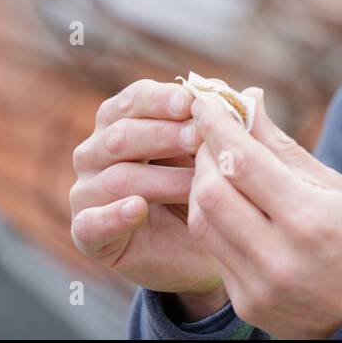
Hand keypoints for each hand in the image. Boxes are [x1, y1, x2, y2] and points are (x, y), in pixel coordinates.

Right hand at [70, 78, 226, 305]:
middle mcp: (97, 152)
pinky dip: (113, 215)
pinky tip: (137, 209)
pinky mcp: (88, 234)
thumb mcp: (221, 156)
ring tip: (194, 184)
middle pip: (121, 134)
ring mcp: (87, 193)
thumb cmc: (210, 190)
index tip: (192, 103)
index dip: (162, 99)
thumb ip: (231, 127)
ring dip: (159, 178)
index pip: (135, 99)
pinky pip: (90, 223)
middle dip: (163, 135)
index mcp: (125, 121)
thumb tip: (254, 93)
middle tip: (198, 139)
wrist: (208, 250)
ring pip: (116, 176)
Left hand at [186, 87, 341, 338]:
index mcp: (310, 218)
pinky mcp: (246, 303)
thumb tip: (247, 100)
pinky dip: (213, 218)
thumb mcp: (332, 185)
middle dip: (204, 154)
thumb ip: (281, 146)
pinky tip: (227, 203)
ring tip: (215, 165)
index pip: (244, 162)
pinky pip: (213, 251)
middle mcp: (280, 255)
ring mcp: (259, 285)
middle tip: (210, 134)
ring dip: (201, 185)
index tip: (206, 102)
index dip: (218, 126)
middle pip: (212, 192)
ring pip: (203, 222)